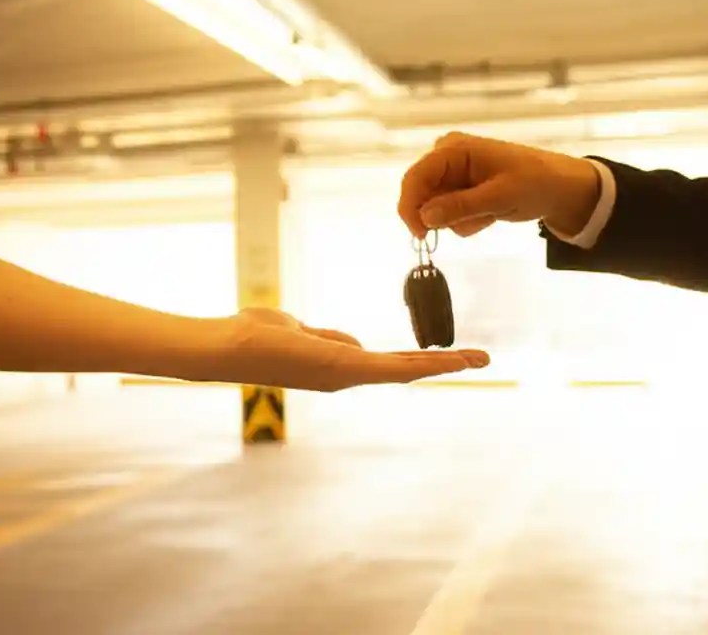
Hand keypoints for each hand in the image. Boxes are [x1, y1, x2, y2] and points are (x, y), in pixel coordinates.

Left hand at [219, 307, 488, 391]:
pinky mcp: (341, 367)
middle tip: (480, 359)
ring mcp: (345, 374)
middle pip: (404, 371)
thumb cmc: (253, 336)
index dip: (421, 362)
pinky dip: (421, 364)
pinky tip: (444, 363)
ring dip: (443, 365)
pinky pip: (389, 366)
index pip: (388, 364)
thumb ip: (328, 337)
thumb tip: (353, 344)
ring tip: (476, 359)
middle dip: (443, 366)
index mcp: (338, 367)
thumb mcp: (299, 331)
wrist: (226, 346)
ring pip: (405, 370)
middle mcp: (345, 376)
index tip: (450, 359)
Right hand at [398, 132, 600, 239]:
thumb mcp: (500, 197)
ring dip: (461, 219)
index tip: (421, 235)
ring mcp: (452, 173)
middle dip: (447, 215)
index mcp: (453, 148)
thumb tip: (425, 216)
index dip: (410, 207)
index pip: (415, 177)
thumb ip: (461, 206)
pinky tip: (491, 212)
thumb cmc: (534, 183)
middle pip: (421, 195)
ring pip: (435, 209)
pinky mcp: (459, 188)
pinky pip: (449, 213)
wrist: (559, 188)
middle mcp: (446, 156)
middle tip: (478, 219)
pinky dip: (468, 220)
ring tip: (491, 212)